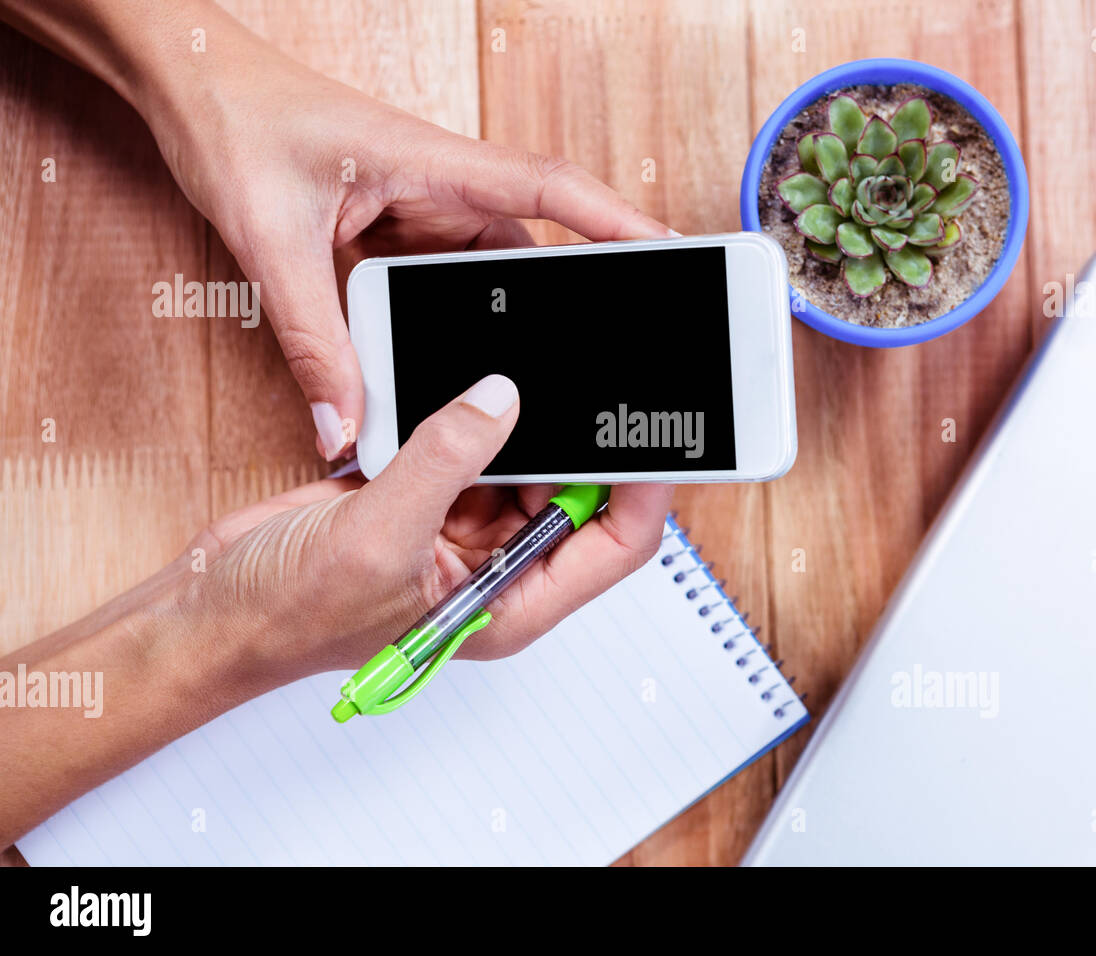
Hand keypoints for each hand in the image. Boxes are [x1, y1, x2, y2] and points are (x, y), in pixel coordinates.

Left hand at [138, 7, 673, 459]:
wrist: (192, 86)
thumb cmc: (236, 121)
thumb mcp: (272, 240)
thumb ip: (311, 339)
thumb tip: (340, 423)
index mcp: (435, 164)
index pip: (551, 190)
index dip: (618, 223)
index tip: (672, 257)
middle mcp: (445, 189)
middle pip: (535, 253)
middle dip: (570, 307)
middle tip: (601, 362)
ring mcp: (427, 213)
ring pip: (491, 282)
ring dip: (501, 328)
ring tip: (520, 381)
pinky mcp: (403, 233)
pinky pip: (449, 288)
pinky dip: (454, 327)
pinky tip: (446, 366)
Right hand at [179, 374, 672, 685]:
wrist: (216, 606)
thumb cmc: (290, 614)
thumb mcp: (378, 538)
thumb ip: (445, 460)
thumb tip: (501, 398)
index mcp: (510, 602)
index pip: (612, 543)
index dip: (643, 489)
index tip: (653, 432)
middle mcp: (498, 565)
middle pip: (579, 493)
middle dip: (590, 440)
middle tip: (605, 375)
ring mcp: (463, 526)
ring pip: (528, 460)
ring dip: (530, 420)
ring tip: (544, 365)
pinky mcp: (426, 492)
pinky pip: (471, 442)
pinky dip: (473, 412)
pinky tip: (474, 377)